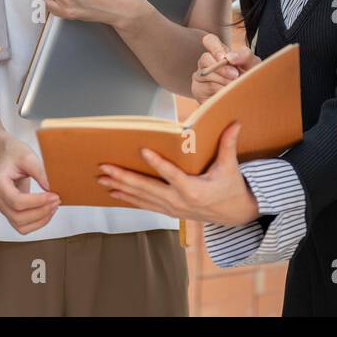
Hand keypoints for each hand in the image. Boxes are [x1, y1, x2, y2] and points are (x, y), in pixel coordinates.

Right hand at [0, 137, 59, 234]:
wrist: (4, 155)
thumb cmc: (13, 154)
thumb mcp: (27, 156)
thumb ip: (39, 171)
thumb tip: (50, 188)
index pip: (16, 201)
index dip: (36, 201)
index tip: (53, 195)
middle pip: (18, 216)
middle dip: (41, 212)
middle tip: (57, 200)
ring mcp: (3, 207)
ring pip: (20, 225)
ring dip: (40, 220)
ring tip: (53, 207)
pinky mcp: (10, 211)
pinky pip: (22, 226)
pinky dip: (36, 222)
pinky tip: (47, 211)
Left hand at [97, 122, 259, 225]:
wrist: (235, 214)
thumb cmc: (231, 188)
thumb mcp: (230, 167)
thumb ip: (228, 144)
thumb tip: (235, 122)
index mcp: (194, 190)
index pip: (172, 174)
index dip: (157, 163)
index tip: (143, 150)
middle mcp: (179, 201)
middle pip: (147, 188)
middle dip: (124, 177)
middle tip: (105, 168)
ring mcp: (172, 208)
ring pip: (142, 197)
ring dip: (120, 187)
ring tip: (102, 179)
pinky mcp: (169, 211)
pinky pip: (145, 205)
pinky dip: (128, 199)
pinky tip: (114, 192)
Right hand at [191, 32, 259, 102]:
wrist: (248, 99)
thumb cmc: (249, 78)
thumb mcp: (253, 65)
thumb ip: (245, 56)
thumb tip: (229, 57)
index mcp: (219, 52)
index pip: (210, 40)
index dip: (214, 47)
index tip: (224, 58)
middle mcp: (207, 62)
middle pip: (205, 58)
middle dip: (221, 68)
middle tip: (235, 75)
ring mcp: (200, 76)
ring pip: (205, 74)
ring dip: (222, 81)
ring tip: (235, 86)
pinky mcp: (198, 89)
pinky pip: (204, 88)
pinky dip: (218, 91)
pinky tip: (227, 94)